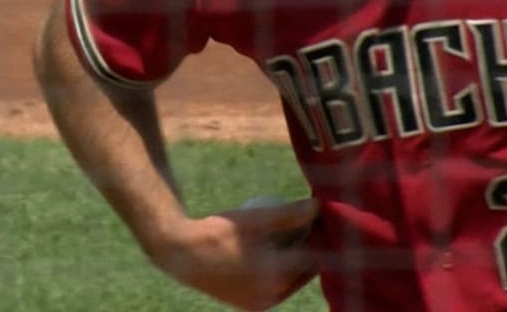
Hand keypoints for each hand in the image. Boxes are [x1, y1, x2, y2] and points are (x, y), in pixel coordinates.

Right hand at [148, 197, 320, 310]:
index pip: (315, 256)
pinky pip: (277, 288)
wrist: (183, 257)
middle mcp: (273, 296)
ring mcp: (262, 304)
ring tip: (299, 236)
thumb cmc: (220, 232)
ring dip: (298, 261)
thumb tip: (319, 205)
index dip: (323, 236)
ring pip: (292, 281)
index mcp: (277, 274)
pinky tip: (280, 250)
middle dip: (313, 249)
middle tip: (314, 226)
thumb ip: (291, 213)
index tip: (324, 219)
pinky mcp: (252, 306)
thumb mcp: (257, 218)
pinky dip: (281, 272)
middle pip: (305, 271)